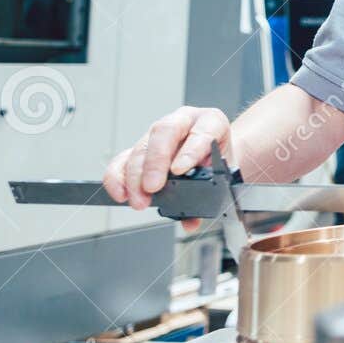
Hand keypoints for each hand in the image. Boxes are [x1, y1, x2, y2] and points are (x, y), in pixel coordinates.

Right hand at [102, 106, 230, 228]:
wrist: (215, 155)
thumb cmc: (220, 162)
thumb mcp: (225, 175)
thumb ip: (211, 196)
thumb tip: (190, 220)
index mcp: (210, 121)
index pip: (201, 130)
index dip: (190, 150)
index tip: (181, 170)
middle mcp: (182, 122)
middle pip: (164, 133)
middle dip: (155, 163)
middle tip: (152, 188)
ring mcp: (158, 134)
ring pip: (141, 147)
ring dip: (135, 177)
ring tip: (139, 200)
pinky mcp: (139, 148)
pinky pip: (122, 159)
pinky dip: (118, 178)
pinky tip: (121, 194)